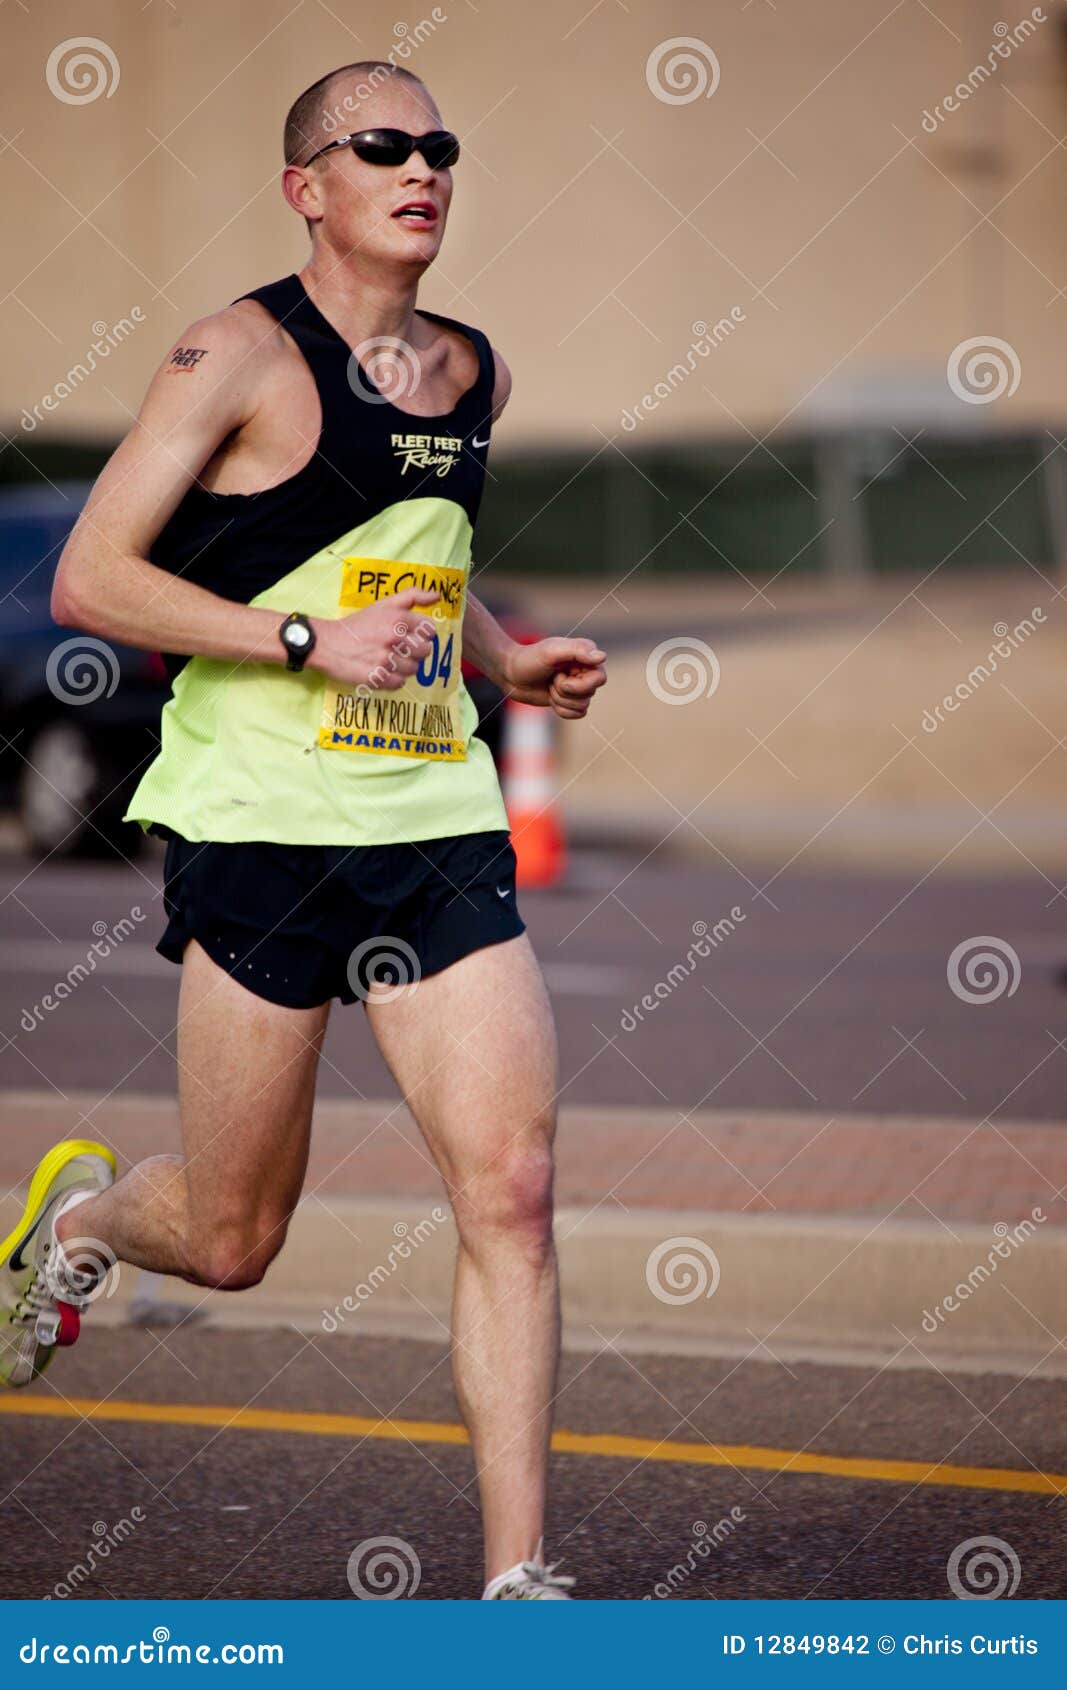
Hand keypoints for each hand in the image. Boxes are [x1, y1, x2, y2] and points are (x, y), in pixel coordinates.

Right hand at [307, 588, 439, 689]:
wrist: (326, 643)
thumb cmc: (357, 624)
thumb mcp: (383, 604)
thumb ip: (412, 596)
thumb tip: (437, 595)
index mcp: (398, 618)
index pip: (429, 630)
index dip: (421, 633)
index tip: (409, 635)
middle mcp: (394, 638)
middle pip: (425, 651)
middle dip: (414, 650)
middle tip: (399, 648)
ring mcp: (386, 659)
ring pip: (414, 669)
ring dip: (403, 666)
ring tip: (388, 659)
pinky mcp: (377, 678)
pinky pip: (400, 683)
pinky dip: (392, 679)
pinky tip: (382, 670)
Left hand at [503, 636, 606, 718]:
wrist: (511, 674)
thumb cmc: (529, 659)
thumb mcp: (551, 651)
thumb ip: (578, 650)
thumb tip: (602, 657)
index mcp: (585, 655)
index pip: (600, 679)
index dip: (580, 684)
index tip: (559, 675)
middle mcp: (585, 671)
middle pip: (589, 694)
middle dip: (565, 691)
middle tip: (551, 679)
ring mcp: (578, 687)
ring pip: (582, 706)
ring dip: (560, 700)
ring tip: (549, 686)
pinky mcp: (570, 700)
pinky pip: (577, 714)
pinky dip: (561, 709)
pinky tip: (550, 696)